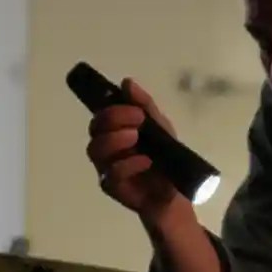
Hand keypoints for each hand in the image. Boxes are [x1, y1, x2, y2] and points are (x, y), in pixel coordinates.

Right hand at [86, 77, 183, 222]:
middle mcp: (106, 147)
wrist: (176, 189)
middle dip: (113, 119)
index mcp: (115, 130)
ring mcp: (106, 167)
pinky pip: (110, 174)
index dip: (114, 109)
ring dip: (114, 140)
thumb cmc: (166, 157)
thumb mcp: (160, 126)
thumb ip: (144, 105)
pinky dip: (127, 164)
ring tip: (135, 138)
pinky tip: (145, 161)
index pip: (101, 114)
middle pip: (95, 129)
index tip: (138, 111)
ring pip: (95, 150)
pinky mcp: (112, 187)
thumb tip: (126, 82)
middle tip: (138, 123)